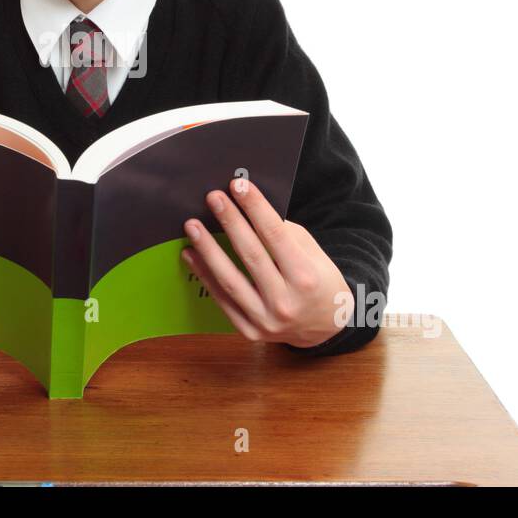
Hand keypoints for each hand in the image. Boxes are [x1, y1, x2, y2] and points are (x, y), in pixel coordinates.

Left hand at [181, 177, 354, 348]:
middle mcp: (286, 302)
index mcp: (305, 278)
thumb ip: (283, 234)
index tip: (239, 185)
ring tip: (193, 226)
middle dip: (230, 222)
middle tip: (213, 198)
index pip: (276, 236)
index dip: (256, 208)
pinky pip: (222, 299)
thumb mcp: (311, 253)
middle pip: (251, 255)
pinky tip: (191, 254)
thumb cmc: (318, 281)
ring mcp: (266, 320)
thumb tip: (248, 207)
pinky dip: (204, 275)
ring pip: (230, 280)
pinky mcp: (249, 331)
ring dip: (207, 250)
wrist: (325, 326)